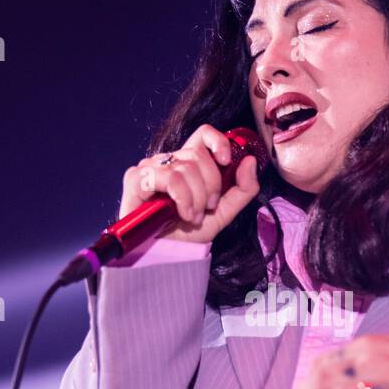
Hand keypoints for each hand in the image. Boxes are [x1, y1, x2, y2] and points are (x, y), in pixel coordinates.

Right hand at [118, 124, 260, 243]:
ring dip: (195, 197)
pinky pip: (168, 177)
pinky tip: (181, 212)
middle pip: (198, 155)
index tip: (226, 161)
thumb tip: (251, 161)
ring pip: (185, 168)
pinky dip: (181, 197)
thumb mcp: (224, 212)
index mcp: (189, 163)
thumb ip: (242, 189)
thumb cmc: (189, 232)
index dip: (217, 142)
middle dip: (210, 186)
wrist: (167, 253)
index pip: (203, 134)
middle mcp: (169, 161)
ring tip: (192, 216)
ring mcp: (151, 167)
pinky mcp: (136, 179)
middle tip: (206, 208)